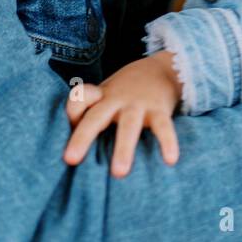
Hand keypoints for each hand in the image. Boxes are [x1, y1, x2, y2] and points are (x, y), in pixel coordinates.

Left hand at [63, 52, 182, 177]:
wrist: (161, 68)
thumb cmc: (125, 93)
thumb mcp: (105, 97)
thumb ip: (89, 118)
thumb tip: (73, 157)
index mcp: (100, 97)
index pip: (79, 98)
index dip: (72, 112)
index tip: (70, 134)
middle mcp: (116, 99)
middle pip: (96, 116)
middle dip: (83, 137)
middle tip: (71, 159)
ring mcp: (138, 104)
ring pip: (129, 125)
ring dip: (124, 148)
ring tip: (119, 174)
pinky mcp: (160, 109)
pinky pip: (164, 127)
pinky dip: (168, 142)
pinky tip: (171, 161)